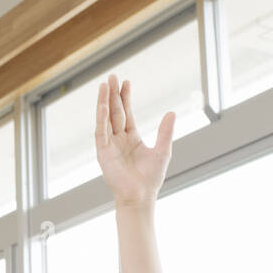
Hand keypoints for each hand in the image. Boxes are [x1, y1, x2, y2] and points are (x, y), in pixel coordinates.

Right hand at [94, 75, 174, 208]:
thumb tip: (172, 112)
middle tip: (111, 76)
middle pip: (114, 112)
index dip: (125, 97)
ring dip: (104, 102)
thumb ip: (165, 132)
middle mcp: (118, 139)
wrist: (140, 196)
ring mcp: (109, 145)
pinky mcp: (103, 153)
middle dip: (113, 94)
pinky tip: (103, 105)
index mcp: (131, 137)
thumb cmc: (151, 177)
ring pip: (105, 119)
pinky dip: (101, 118)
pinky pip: (101, 132)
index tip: (125, 82)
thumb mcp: (163, 150)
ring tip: (104, 85)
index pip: (126, 113)